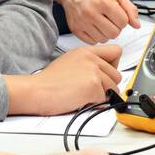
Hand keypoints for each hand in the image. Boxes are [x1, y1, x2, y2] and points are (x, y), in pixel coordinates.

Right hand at [7, 44, 122, 114]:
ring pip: (114, 88)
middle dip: (107, 85)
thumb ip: (88, 63)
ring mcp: (93, 71)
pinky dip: (96, 103)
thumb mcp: (70, 62)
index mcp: (85, 51)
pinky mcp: (93, 86)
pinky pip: (106, 99)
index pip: (115, 51)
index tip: (106, 74)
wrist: (38, 91)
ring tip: (84, 94)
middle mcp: (91, 58)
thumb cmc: (49, 81)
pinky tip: (81, 99)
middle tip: (90, 88)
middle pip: (117, 74)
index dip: (112, 65)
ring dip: (102, 95)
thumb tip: (103, 74)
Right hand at [58, 0, 138, 43]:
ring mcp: (82, 22)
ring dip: (106, 33)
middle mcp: (92, 13)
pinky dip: (96, 36)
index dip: (123, 19)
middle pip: (114, 33)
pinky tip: (94, 26)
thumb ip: (129, 9)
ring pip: (104, 39)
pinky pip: (92, 42)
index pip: (123, 22)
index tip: (117, 14)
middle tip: (110, 19)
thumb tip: (137, 25)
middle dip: (116, 27)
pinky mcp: (75, 28)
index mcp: (104, 2)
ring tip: (102, 22)